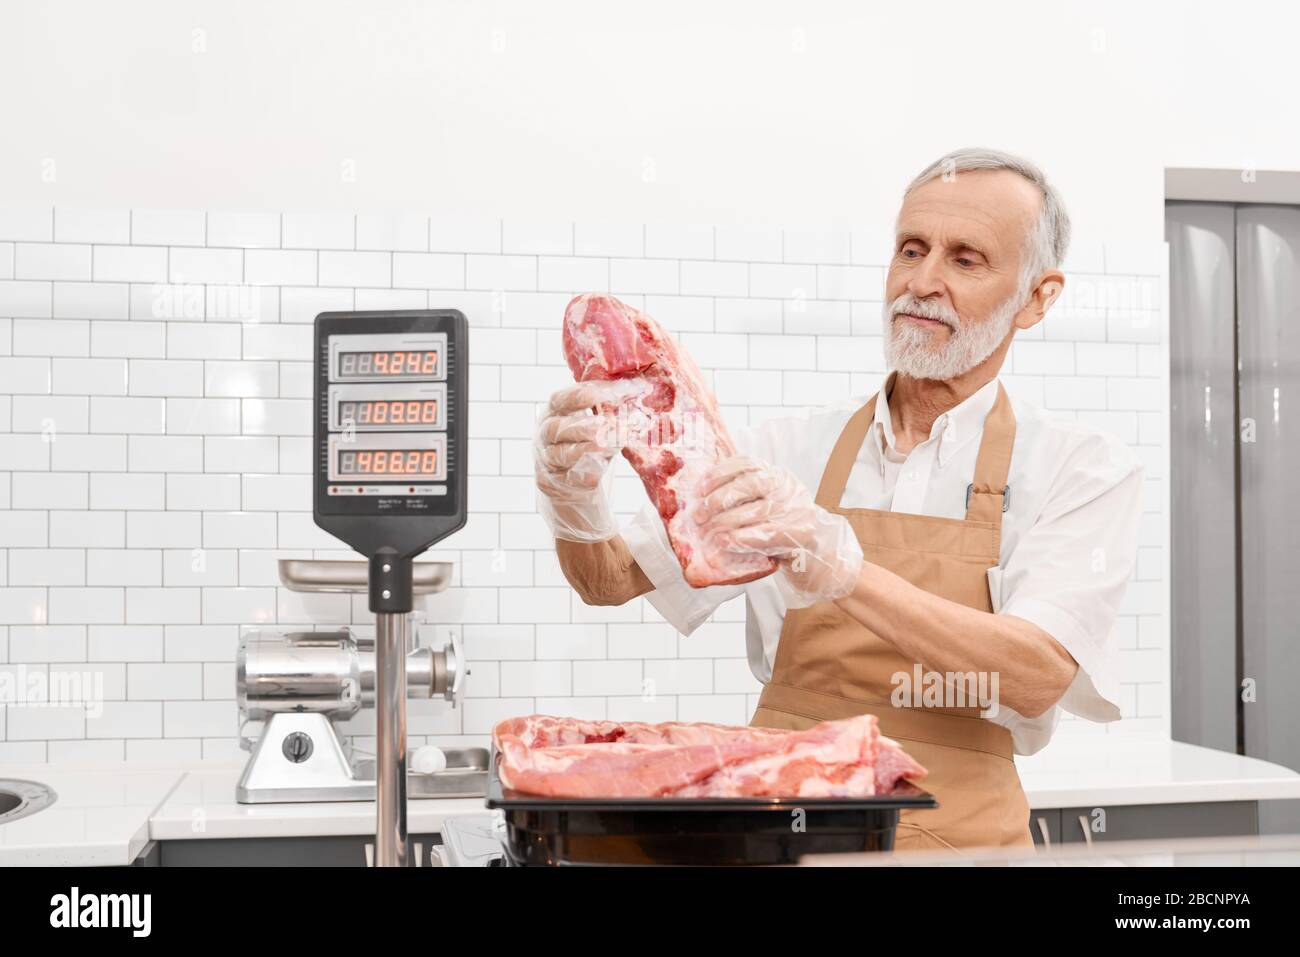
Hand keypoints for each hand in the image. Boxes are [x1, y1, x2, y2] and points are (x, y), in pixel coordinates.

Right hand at [534, 382, 628, 541]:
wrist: (565, 482)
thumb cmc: (582, 444)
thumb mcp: (589, 425)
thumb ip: (604, 413)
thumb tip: (633, 398)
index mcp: (553, 414)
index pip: (559, 400)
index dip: (578, 396)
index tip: (599, 395)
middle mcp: (544, 436)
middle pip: (554, 428)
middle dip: (580, 426)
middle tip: (603, 425)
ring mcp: (547, 461)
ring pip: (560, 454)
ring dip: (585, 449)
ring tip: (606, 446)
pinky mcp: (553, 483)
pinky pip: (569, 477)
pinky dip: (586, 472)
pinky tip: (600, 468)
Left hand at [693, 457, 863, 606]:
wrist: (815, 557)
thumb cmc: (779, 532)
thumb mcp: (761, 508)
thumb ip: (740, 499)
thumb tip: (698, 500)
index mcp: (776, 475)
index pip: (746, 463)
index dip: (720, 473)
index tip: (700, 488)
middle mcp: (788, 486)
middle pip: (750, 484)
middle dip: (719, 499)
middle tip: (699, 516)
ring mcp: (798, 508)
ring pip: (758, 509)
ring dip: (728, 521)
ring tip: (709, 532)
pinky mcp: (803, 532)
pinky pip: (770, 532)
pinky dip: (745, 537)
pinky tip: (728, 542)